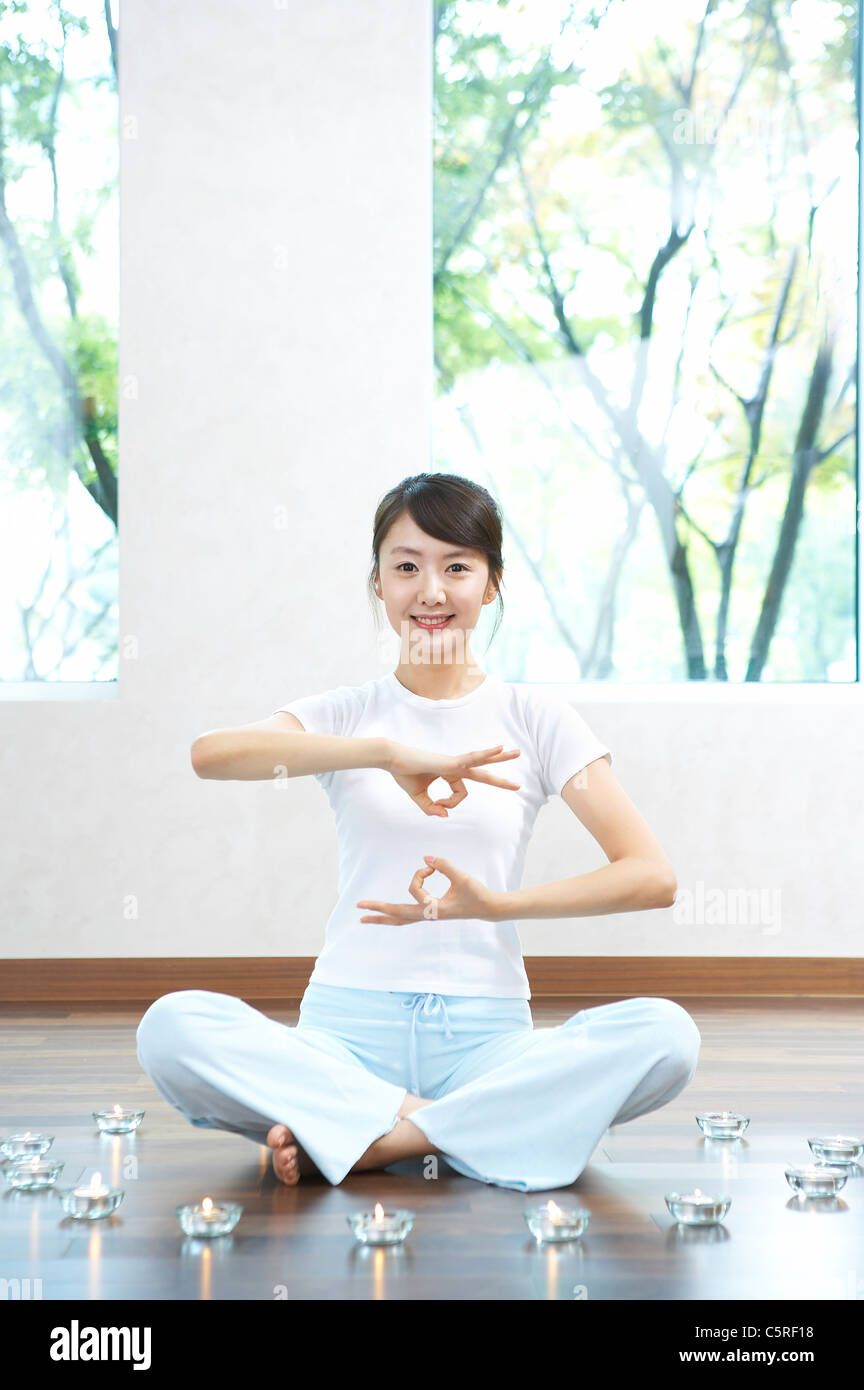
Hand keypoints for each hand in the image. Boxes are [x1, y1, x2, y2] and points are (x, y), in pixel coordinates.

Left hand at [356, 855, 502, 923]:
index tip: (431, 866)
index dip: (420, 874)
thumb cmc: (476, 893)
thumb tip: (425, 857)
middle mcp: (428, 915)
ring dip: (383, 917)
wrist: (487, 908)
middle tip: (358, 908)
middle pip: (397, 916)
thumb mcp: (462, 877)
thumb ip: (444, 865)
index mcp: (434, 910)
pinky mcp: (431, 913)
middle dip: (378, 911)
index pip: (416, 890)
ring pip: (400, 919)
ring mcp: (428, 916)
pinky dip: (395, 915)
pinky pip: (407, 916)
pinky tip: (388, 916)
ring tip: (365, 918)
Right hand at [384, 740, 520, 817]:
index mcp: (448, 773)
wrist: (391, 760)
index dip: (449, 804)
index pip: (460, 795)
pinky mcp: (450, 762)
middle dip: (499, 779)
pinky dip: (485, 754)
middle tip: (518, 785)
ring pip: (482, 761)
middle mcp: (454, 766)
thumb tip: (445, 815)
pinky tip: (498, 749)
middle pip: (482, 773)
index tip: (438, 806)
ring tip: (517, 753)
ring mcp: (453, 762)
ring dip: (500, 758)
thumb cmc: (404, 774)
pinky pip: (472, 758)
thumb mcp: (419, 797)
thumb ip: (431, 807)